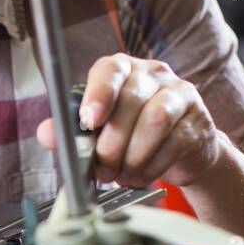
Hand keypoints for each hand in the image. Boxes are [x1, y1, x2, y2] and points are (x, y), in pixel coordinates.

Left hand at [36, 53, 222, 188]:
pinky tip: (141, 175)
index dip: (99, 94)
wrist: (181, 152)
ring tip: (122, 174)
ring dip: (133, 155)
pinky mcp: (197, 121)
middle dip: (112, 142)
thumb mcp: (99, 132)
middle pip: (131, 100)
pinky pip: (174, 142)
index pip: (110, 70)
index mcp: (123, 70)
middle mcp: (153, 74)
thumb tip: (46, 133)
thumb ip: (71, 132)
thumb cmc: (133, 135)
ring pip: (156, 121)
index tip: (89, 121)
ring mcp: (179, 95)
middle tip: (103, 168)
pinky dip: (152, 165)